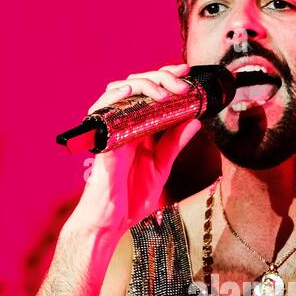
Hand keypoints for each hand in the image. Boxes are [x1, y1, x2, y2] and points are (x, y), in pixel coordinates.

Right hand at [70, 62, 202, 233]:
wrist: (113, 221)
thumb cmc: (131, 198)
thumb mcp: (161, 167)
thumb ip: (174, 143)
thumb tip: (194, 120)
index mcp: (138, 128)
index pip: (150, 92)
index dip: (166, 77)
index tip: (186, 74)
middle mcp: (124, 124)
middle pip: (137, 85)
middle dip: (161, 77)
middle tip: (182, 85)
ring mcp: (111, 130)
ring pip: (121, 90)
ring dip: (143, 84)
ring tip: (164, 92)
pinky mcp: (101, 139)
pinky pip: (101, 109)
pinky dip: (114, 96)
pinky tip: (130, 91)